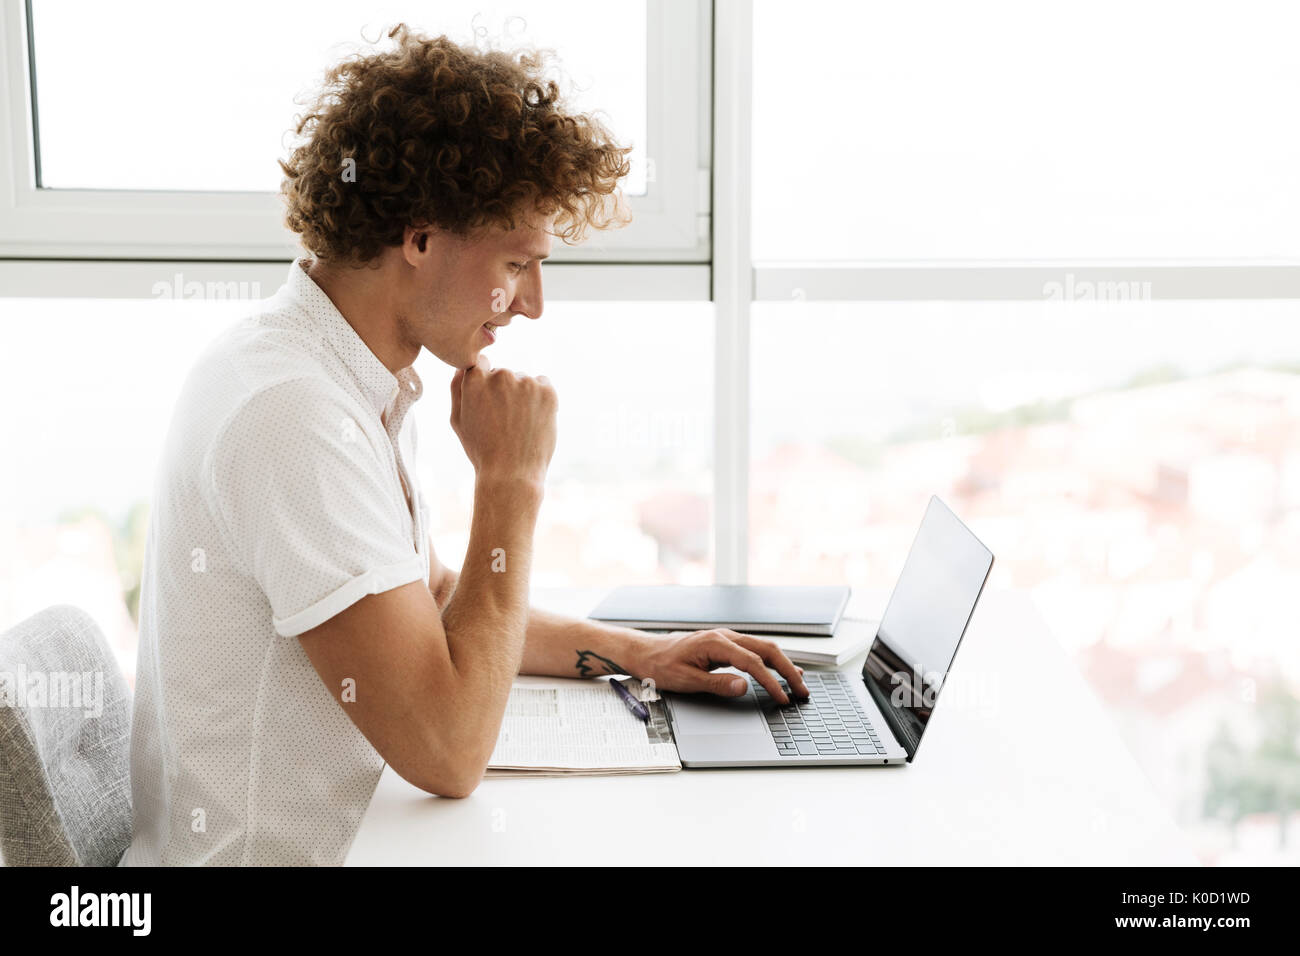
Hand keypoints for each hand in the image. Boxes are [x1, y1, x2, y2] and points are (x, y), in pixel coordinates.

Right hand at [450, 356, 556, 484]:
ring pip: (524, 381)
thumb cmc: (481, 450)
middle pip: (503, 374)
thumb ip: (457, 388)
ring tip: (518, 425)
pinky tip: (533, 420)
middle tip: (503, 421)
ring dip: (523, 395)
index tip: (488, 403)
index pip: (481, 364)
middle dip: (503, 391)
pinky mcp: (547, 391)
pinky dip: (540, 398)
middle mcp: (501, 375)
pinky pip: (543, 385)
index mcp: (475, 379)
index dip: (484, 384)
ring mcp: (525, 382)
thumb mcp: (458, 421)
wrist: (511, 474)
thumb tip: (463, 367)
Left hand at [638, 629, 809, 703]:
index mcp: (716, 643)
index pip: (753, 662)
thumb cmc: (661, 665)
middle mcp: (725, 636)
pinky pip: (755, 650)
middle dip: (787, 670)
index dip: (771, 682)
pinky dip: (771, 660)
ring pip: (764, 647)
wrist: (645, 652)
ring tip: (799, 682)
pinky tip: (781, 669)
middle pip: (767, 649)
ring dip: (783, 664)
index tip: (783, 698)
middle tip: (802, 691)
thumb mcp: (686, 680)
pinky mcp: (725, 645)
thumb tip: (744, 687)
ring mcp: (726, 638)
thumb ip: (717, 684)